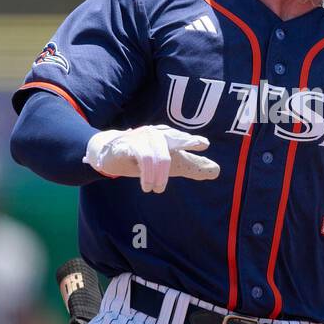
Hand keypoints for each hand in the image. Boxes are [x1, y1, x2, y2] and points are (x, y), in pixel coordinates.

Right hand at [83, 125, 219, 192]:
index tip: (204, 144)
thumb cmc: (141, 156)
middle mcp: (155, 134)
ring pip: (158, 156)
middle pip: (172, 138)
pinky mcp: (128, 144)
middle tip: (195, 149)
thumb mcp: (168, 163)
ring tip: (156, 189)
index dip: (191, 141)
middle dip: (184, 144)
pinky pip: (144, 158)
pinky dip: (148, 175)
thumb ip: (191, 165)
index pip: (180, 138)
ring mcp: (141, 137)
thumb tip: (216, 170)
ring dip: (159, 176)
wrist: (107, 153)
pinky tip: (147, 186)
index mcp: (166, 136)